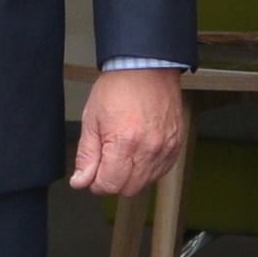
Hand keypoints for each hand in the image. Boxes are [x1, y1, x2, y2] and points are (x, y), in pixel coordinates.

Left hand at [70, 68, 189, 200]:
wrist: (147, 67)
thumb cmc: (119, 87)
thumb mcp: (92, 119)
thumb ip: (87, 155)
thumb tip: (81, 181)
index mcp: (125, 142)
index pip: (109, 185)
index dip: (96, 183)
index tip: (92, 174)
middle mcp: (149, 149)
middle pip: (128, 189)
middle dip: (113, 181)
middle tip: (106, 162)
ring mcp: (166, 148)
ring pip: (145, 183)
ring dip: (130, 176)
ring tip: (123, 153)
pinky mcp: (176, 145)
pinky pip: (161, 171)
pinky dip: (148, 169)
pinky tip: (138, 153)